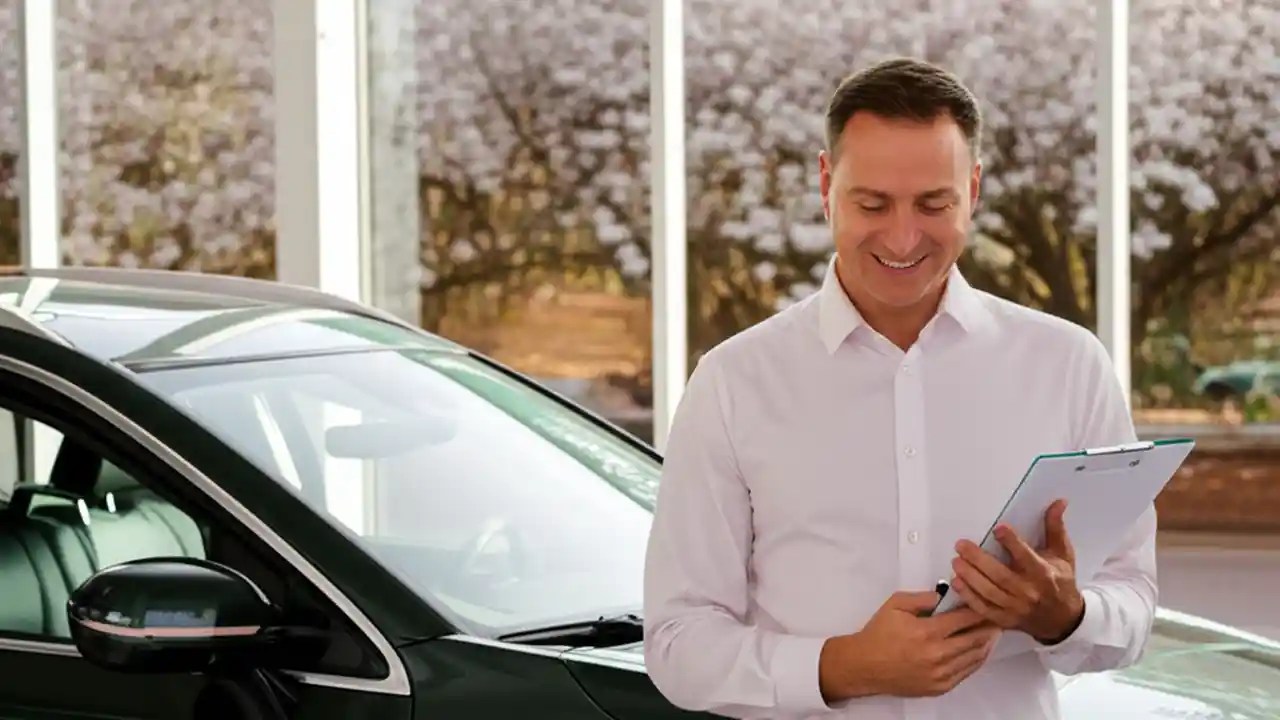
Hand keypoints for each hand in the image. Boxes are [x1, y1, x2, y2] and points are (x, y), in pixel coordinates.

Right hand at [819, 590, 1002, 701]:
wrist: (864, 665)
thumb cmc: (878, 636)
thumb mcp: (895, 604)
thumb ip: (922, 597)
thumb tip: (943, 595)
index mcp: (927, 632)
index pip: (965, 618)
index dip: (979, 610)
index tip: (986, 603)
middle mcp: (937, 655)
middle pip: (976, 638)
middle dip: (989, 626)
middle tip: (997, 617)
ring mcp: (940, 674)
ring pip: (975, 657)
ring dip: (987, 643)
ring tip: (992, 633)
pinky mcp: (939, 687)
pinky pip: (966, 673)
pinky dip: (976, 660)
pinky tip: (979, 651)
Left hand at [950, 499, 1084, 643]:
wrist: (1063, 620)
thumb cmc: (1060, 582)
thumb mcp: (1062, 554)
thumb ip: (1055, 528)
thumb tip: (1058, 502)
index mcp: (1044, 574)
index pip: (1026, 557)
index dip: (1012, 542)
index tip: (998, 528)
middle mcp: (1030, 592)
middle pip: (1001, 576)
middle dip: (979, 560)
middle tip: (961, 545)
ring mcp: (1016, 608)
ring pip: (990, 593)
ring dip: (970, 577)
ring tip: (956, 561)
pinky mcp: (1005, 619)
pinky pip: (984, 609)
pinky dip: (969, 596)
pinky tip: (957, 582)